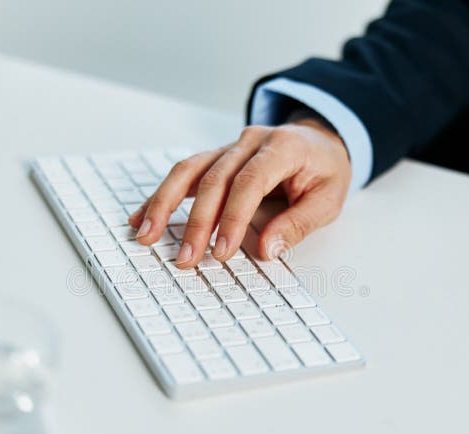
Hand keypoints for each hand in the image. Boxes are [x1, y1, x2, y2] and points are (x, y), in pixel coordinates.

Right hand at [127, 118, 351, 266]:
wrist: (320, 140)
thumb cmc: (324, 171)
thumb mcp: (328, 199)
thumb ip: (298, 224)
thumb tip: (265, 250)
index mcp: (282, 147)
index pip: (250, 181)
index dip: (233, 217)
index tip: (221, 251)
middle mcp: (250, 141)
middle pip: (214, 179)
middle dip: (197, 222)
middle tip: (186, 258)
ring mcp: (229, 147)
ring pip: (189, 171)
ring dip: (163, 204)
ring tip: (145, 235)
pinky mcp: (215, 158)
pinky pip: (184, 174)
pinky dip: (161, 196)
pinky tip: (141, 217)